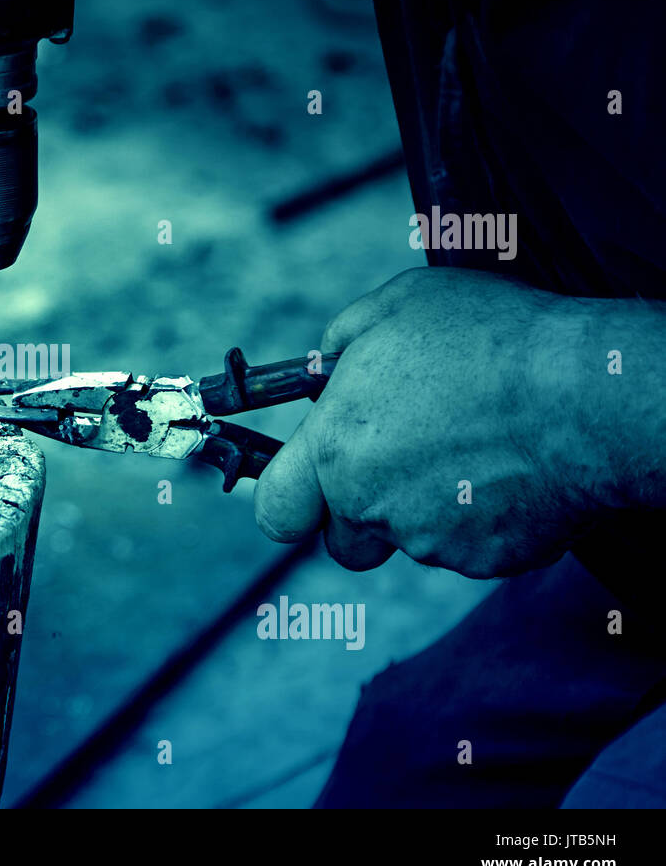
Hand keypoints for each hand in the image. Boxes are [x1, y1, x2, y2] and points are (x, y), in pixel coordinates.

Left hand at [253, 267, 608, 577]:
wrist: (587, 392)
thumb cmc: (490, 339)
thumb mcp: (395, 307)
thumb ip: (342, 342)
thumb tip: (324, 365)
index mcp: (335, 448)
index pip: (276, 511)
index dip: (289, 502)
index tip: (306, 484)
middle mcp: (372, 504)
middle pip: (344, 539)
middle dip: (361, 513)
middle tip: (400, 463)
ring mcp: (430, 539)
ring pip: (410, 537)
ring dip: (427, 505)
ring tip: (473, 445)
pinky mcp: (487, 559)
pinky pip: (468, 546)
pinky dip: (481, 518)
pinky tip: (508, 468)